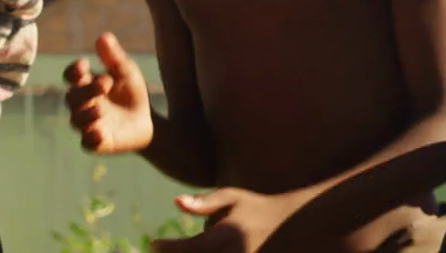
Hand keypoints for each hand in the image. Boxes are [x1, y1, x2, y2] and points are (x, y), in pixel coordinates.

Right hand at [64, 33, 153, 153]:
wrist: (149, 121)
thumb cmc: (132, 93)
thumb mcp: (127, 72)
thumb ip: (114, 57)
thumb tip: (103, 36)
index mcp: (87, 85)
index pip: (71, 76)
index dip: (73, 71)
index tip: (85, 65)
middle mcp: (83, 105)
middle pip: (72, 97)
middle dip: (86, 91)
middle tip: (106, 84)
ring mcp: (88, 124)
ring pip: (76, 120)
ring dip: (86, 114)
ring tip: (101, 110)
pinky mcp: (97, 142)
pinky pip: (87, 143)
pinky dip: (91, 138)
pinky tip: (100, 133)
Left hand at [152, 187, 297, 252]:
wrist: (292, 224)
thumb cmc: (257, 207)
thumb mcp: (233, 198)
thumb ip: (204, 202)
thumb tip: (176, 202)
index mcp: (228, 234)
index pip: (190, 247)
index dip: (169, 248)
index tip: (153, 243)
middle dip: (180, 252)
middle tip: (169, 244)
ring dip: (199, 251)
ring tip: (202, 239)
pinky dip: (212, 252)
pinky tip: (213, 244)